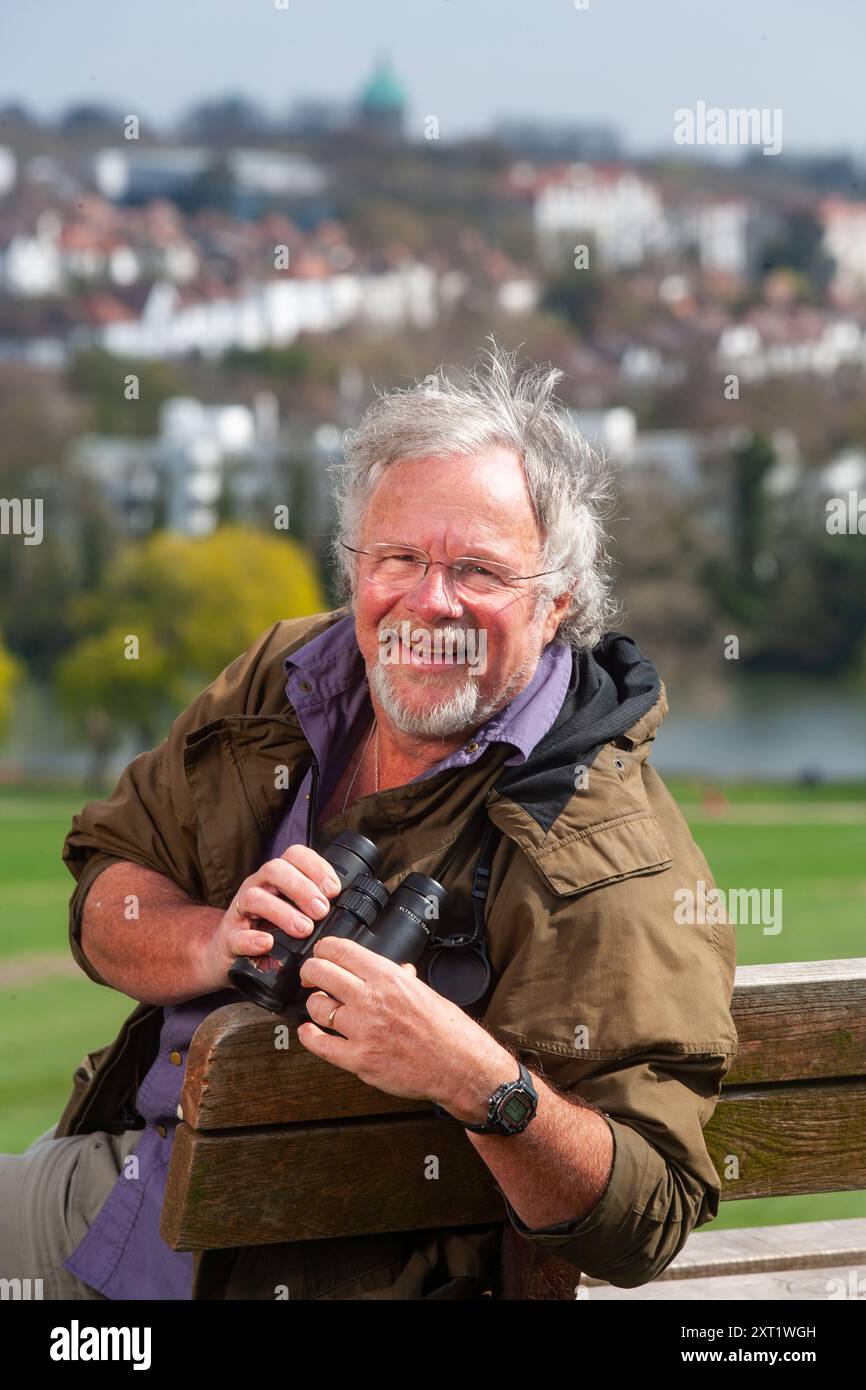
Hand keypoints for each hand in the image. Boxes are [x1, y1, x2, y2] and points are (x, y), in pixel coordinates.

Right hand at [201, 846, 343, 990]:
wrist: (230, 953)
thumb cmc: (269, 927)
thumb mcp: (293, 910)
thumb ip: (316, 903)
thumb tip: (349, 905)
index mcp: (276, 877)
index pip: (295, 855)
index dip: (316, 867)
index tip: (334, 890)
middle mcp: (257, 886)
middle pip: (275, 870)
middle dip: (302, 888)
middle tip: (322, 911)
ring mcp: (240, 910)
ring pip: (255, 897)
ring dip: (282, 912)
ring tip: (303, 929)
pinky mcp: (228, 937)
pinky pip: (236, 934)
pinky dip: (252, 938)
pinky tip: (267, 943)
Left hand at [296, 935, 511, 1114]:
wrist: (460, 1066)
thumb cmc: (449, 1030)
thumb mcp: (426, 991)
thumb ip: (404, 979)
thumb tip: (399, 969)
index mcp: (389, 977)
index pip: (340, 950)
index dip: (323, 949)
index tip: (321, 954)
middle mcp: (372, 999)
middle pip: (320, 972)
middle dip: (310, 973)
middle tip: (311, 978)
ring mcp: (363, 1030)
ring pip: (317, 1007)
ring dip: (314, 1005)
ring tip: (320, 1007)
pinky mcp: (359, 1059)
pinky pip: (319, 1044)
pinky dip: (309, 1036)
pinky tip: (310, 1032)